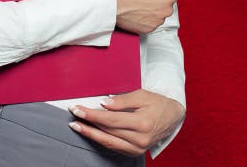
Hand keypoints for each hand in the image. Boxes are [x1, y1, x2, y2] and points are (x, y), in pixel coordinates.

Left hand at [68, 89, 185, 156]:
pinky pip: (114, 147)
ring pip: (108, 142)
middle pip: (107, 131)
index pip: (111, 119)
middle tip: (73, 115)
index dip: (92, 115)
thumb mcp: (143, 95)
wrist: (173, 117)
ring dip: (90, 134)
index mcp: (142, 123)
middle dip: (88, 123)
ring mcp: (138, 148)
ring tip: (77, 127)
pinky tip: (91, 133)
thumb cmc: (158, 103)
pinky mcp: (135, 152)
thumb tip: (103, 104)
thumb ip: (122, 100)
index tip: (78, 109)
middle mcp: (140, 139)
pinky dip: (101, 140)